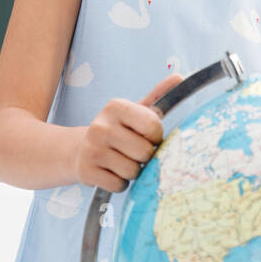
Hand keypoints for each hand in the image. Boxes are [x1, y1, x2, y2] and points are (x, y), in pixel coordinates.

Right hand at [71, 72, 182, 191]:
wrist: (80, 150)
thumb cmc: (118, 130)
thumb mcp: (136, 111)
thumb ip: (158, 95)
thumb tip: (180, 76)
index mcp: (115, 107)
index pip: (153, 127)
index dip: (156, 137)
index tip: (147, 137)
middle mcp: (101, 126)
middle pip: (144, 152)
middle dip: (144, 157)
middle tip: (132, 152)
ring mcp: (91, 149)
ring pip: (132, 171)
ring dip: (132, 172)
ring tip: (121, 161)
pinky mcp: (86, 171)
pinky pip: (119, 185)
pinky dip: (119, 183)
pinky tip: (111, 172)